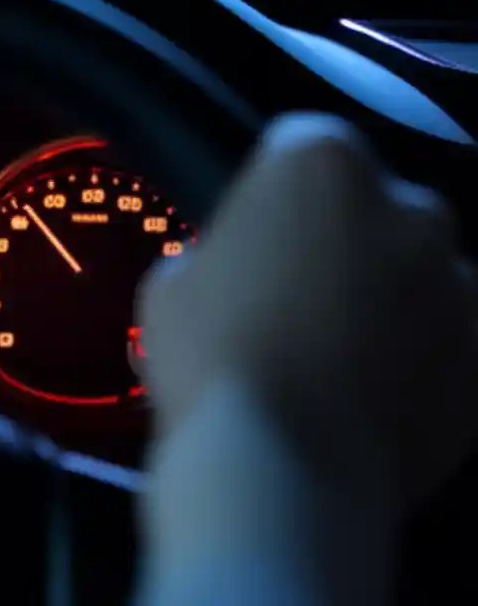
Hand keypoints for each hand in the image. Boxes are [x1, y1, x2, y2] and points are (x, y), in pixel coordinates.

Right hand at [140, 112, 476, 508]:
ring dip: (390, 302)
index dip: (271, 197)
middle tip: (299, 301)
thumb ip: (220, 252)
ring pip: (420, 275)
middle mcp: (410, 203)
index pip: (298, 147)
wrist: (280, 472)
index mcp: (321, 162)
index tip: (253, 242)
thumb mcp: (170, 286)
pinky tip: (378, 401)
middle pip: (373, 207)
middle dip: (343, 241)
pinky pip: (451, 341)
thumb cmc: (210, 359)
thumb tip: (243, 267)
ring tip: (343, 363)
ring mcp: (462, 279)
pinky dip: (424, 361)